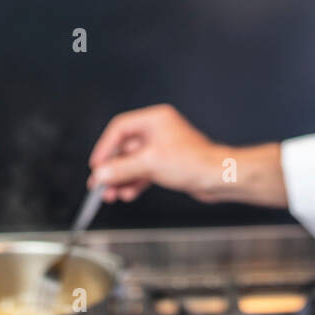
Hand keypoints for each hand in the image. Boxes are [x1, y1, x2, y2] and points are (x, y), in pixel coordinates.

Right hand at [86, 104, 221, 202]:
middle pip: (125, 148)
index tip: (96, 164)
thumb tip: (100, 174)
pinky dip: (134, 182)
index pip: (120, 128)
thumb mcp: (150, 164)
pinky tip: (128, 193)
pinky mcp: (166, 163)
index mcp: (155, 120)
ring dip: (121, 178)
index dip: (105, 147)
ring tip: (112, 194)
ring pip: (133, 162)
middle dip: (112, 168)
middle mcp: (158, 131)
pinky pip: (143, 171)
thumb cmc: (194, 162)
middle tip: (100, 184)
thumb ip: (121, 169)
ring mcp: (162, 148)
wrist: (218, 178)